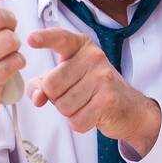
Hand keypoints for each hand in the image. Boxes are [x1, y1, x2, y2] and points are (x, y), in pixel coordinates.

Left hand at [27, 28, 161, 154]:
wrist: (130, 108)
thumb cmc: (94, 90)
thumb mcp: (67, 78)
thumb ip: (43, 84)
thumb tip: (37, 98)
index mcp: (81, 47)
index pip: (61, 38)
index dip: (45, 39)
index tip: (31, 39)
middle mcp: (93, 57)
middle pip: (51, 85)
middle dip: (56, 98)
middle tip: (75, 95)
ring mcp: (103, 78)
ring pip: (63, 106)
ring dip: (70, 112)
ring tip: (86, 104)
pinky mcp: (108, 100)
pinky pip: (76, 120)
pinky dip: (80, 123)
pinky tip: (92, 114)